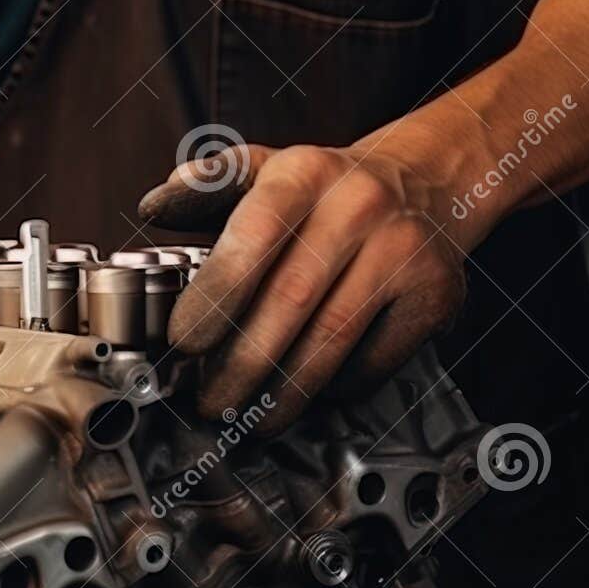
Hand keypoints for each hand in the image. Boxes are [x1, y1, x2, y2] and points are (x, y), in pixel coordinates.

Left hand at [138, 144, 465, 430]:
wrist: (424, 185)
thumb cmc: (324, 192)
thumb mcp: (265, 170)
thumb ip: (206, 188)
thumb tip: (153, 207)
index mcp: (304, 173)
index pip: (253, 237)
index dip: (214, 296)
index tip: (183, 343)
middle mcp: (357, 206)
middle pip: (290, 301)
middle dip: (240, 363)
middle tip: (209, 400)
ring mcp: (402, 250)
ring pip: (331, 340)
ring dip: (283, 392)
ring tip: (251, 417)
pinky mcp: (435, 293)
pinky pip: (374, 359)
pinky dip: (337, 386)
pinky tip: (309, 392)